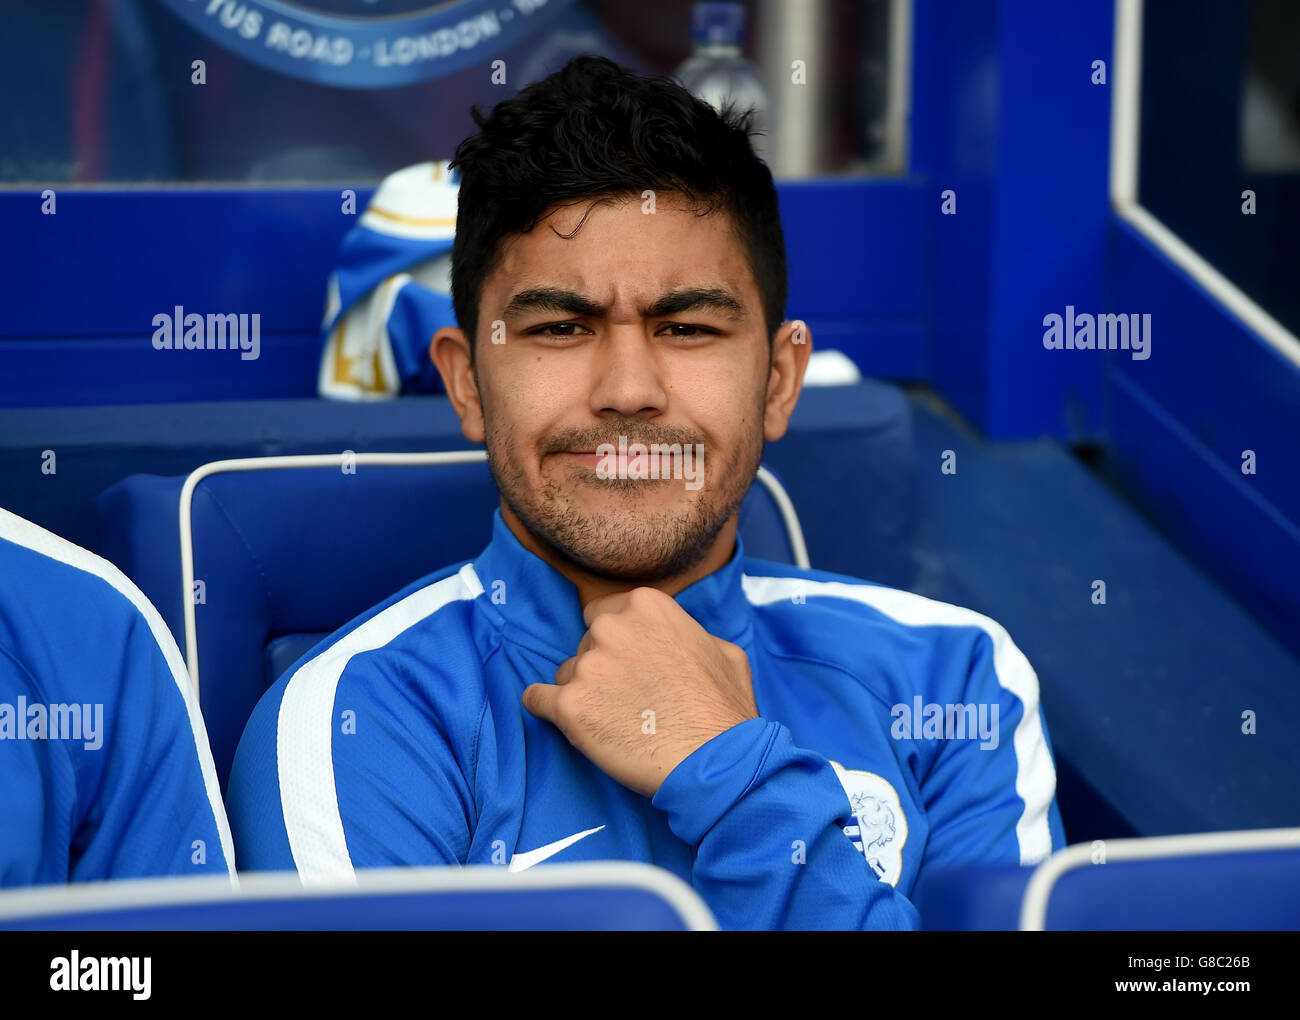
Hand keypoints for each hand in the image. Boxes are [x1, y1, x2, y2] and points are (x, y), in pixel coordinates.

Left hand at [522, 586, 758, 796]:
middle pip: (585, 643)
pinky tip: (564, 720)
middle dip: (601, 667)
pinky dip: (545, 708)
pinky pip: (536, 699)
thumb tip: (678, 640)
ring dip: (582, 692)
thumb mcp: (724, 652)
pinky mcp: (569, 706)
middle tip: (626, 699)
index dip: (615, 642)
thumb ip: (689, 634)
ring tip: (613, 721)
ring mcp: (587, 666)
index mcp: (646, 606)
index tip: (628, 666)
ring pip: (565, 674)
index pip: (603, 613)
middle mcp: (611, 628)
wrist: (715, 763)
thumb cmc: (724, 711)